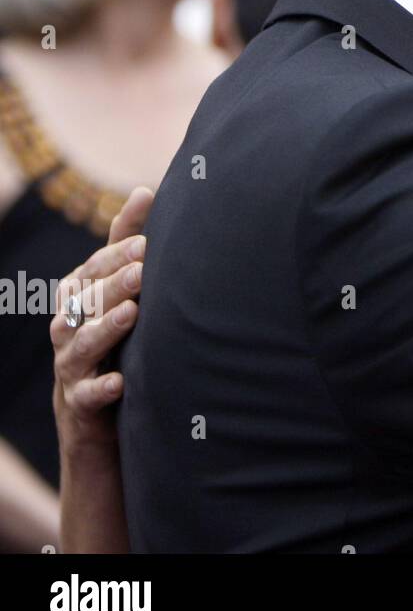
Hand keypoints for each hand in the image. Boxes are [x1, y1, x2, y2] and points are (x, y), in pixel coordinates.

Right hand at [50, 186, 152, 452]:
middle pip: (86, 302)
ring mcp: (70, 368)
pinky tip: (122, 381)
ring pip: (81, 344)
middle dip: (113, 284)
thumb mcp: (117, 293)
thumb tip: (145, 189)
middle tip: (143, 270)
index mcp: (77, 298)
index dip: (115, 256)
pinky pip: (86, 396)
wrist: (97, 421)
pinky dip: (101, 388)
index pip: (91, 270)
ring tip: (132, 314)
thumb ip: (126, 245)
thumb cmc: (114, 341)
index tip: (147, 242)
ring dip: (106, 329)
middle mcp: (68, 329)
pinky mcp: (79, 406)